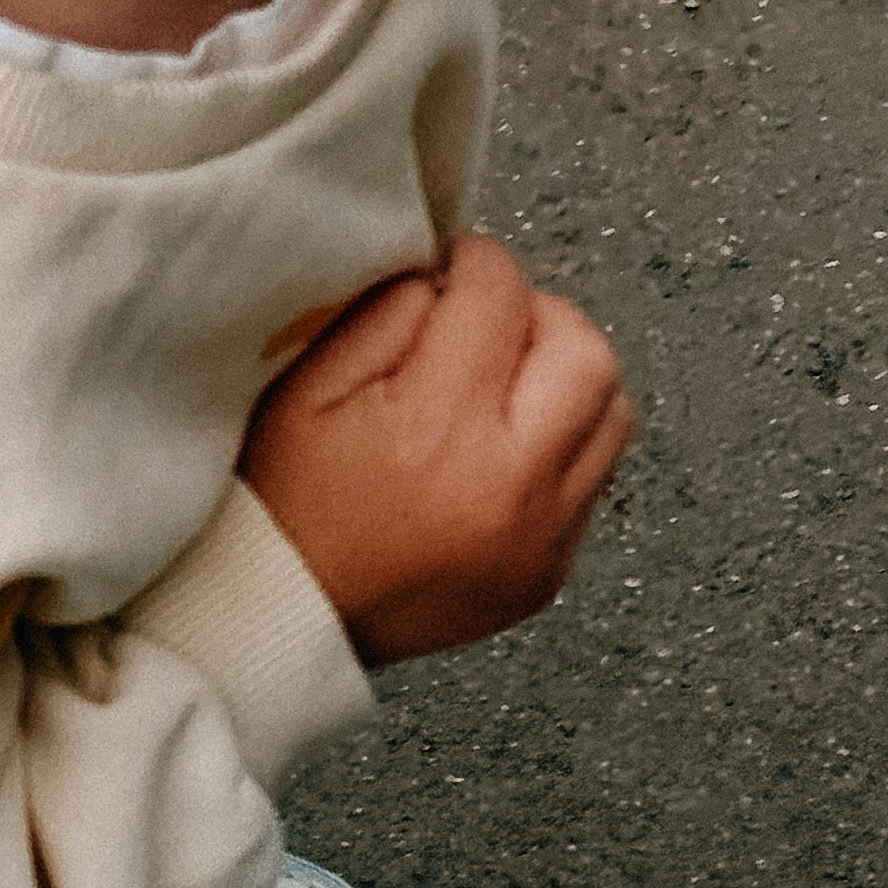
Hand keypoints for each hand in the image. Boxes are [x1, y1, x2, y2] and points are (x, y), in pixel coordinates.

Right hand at [242, 234, 634, 665]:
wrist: (278, 621)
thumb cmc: (277, 506)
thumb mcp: (303, 387)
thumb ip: (385, 315)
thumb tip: (445, 280)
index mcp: (440, 430)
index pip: (501, 298)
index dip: (471, 266)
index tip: (448, 270)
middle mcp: (510, 488)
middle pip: (587, 353)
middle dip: (540, 318)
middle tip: (486, 326)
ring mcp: (539, 540)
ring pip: (611, 417)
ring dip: (565, 384)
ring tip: (499, 390)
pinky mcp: (545, 575)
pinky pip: (590, 484)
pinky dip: (556, 451)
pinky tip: (492, 457)